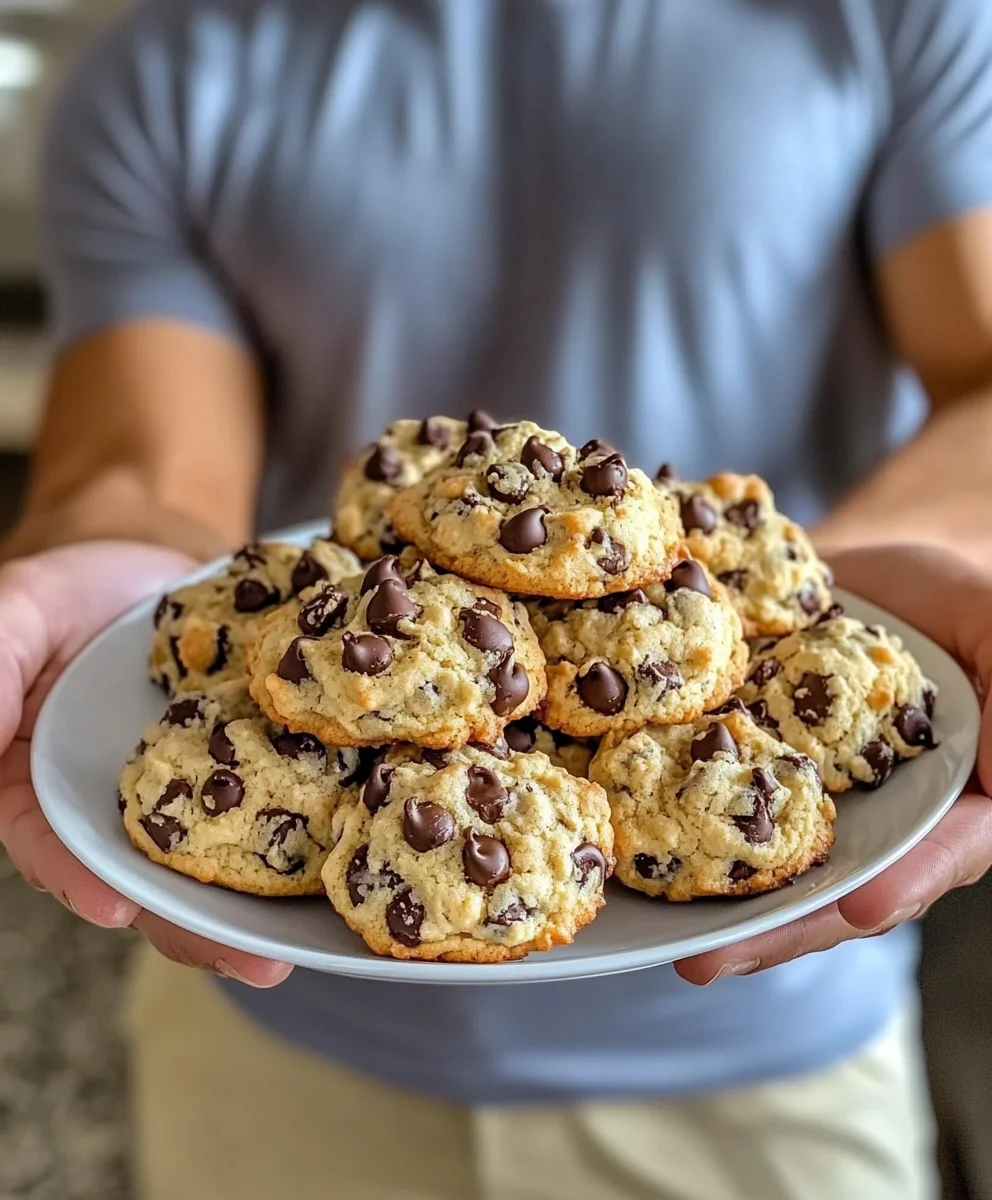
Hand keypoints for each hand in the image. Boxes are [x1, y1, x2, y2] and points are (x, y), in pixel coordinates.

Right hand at [0, 541, 291, 987]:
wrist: (153, 559)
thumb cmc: (71, 592)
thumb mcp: (17, 614)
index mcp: (46, 787)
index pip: (52, 845)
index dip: (78, 879)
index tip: (113, 906)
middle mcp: (125, 807)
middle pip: (152, 879)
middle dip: (197, 925)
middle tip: (249, 962)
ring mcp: (199, 792)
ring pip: (224, 858)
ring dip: (263, 903)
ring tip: (309, 942)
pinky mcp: (258, 766)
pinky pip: (284, 799)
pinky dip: (313, 827)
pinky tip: (351, 848)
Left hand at [676, 543, 991, 985]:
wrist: (880, 576)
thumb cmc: (957, 604)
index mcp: (950, 800)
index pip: (937, 852)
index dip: (904, 882)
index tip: (861, 908)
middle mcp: (876, 817)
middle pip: (836, 887)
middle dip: (780, 926)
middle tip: (716, 958)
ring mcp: (808, 797)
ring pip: (771, 864)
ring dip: (722, 904)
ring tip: (670, 942)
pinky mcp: (749, 764)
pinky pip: (716, 799)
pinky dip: (677, 823)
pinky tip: (636, 844)